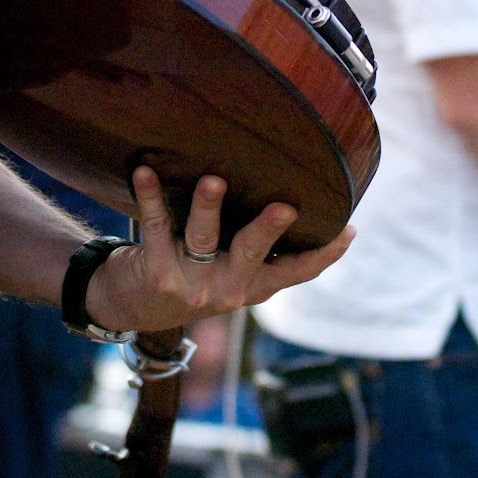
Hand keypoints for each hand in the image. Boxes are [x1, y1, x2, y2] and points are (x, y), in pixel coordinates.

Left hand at [85, 167, 353, 333]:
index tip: (348, 228)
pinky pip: (156, 227)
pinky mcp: (156, 272)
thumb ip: (255, 246)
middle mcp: (226, 287)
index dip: (324, 254)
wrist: (129, 306)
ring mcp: (191, 283)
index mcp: (251, 285)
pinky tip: (144, 171)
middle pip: (252, 253)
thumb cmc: (189, 270)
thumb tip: (293, 191)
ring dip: (207, 206)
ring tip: (212, 180)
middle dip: (270, 229)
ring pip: (203, 237)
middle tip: (286, 207)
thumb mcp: (228, 270)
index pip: (296, 272)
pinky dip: (150, 196)